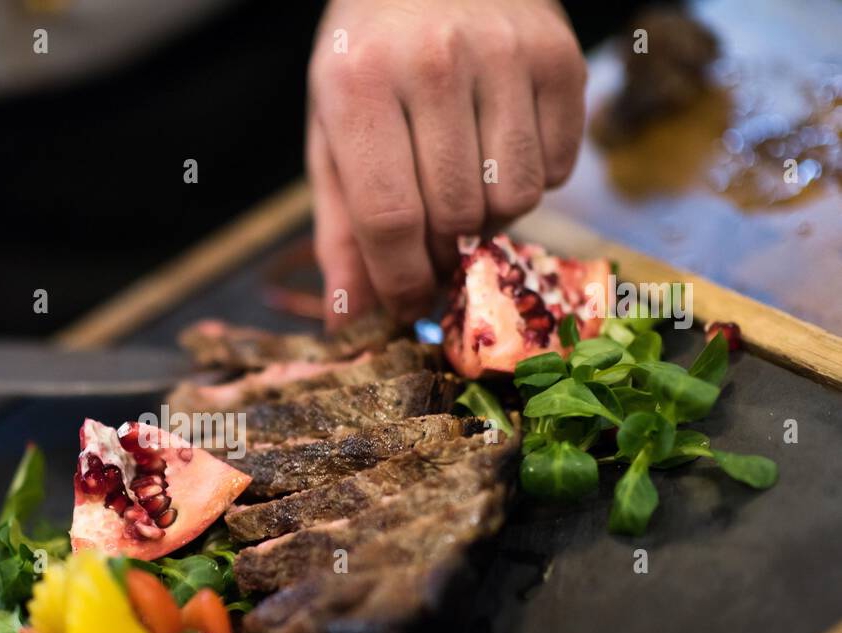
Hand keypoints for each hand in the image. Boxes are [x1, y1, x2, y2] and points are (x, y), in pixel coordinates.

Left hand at [307, 0, 586, 328]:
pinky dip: (531, 182)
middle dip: (442, 252)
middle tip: (432, 241)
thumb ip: (339, 230)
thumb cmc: (368, 58)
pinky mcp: (561, 55)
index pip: (390, 218)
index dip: (400, 280)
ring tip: (464, 190)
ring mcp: (506, 53)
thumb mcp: (331, 134)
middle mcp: (435, 61)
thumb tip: (348, 320)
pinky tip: (499, 152)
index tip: (404, 303)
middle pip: (455, 215)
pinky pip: (558, 168)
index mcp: (359, 82)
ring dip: (488, 220)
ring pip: (514, 199)